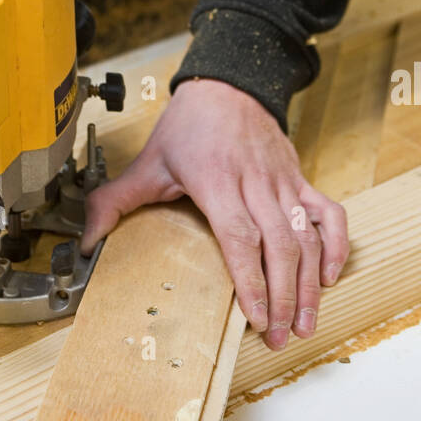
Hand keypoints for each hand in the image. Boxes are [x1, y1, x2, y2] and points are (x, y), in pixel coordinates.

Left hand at [81, 78, 348, 350]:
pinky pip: (330, 213)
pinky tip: (330, 276)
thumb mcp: (148, 161)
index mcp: (217, 180)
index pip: (240, 236)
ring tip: (303, 323)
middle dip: (282, 297)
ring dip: (310, 283)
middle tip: (277, 337)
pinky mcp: (300, 178)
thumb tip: (84, 239)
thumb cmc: (189, 125)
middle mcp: (256, 182)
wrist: (228, 83)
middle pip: (278, 245)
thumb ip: (115, 200)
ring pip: (306, 236)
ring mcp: (283, 181)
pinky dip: (336, 245)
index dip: (250, 279)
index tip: (255, 317)